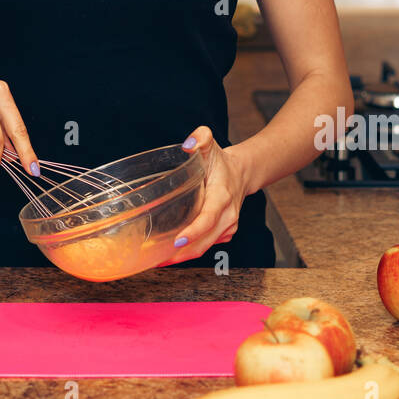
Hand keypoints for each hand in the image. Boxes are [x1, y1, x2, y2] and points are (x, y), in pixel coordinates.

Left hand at [160, 126, 248, 264]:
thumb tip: (188, 143)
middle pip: (205, 241)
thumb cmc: (221, 162)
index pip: (208, 218)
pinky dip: (188, 253)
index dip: (194, 231)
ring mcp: (227, 227)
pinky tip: (169, 254)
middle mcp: (227, 215)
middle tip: (156, 257)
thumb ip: (201, 138)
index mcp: (222, 196)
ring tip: (157, 259)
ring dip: (182, 256)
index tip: (177, 240)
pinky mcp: (223, 233)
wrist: (242, 174)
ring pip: (204, 247)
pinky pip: (206, 246)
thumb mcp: (211, 145)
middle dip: (181, 253)